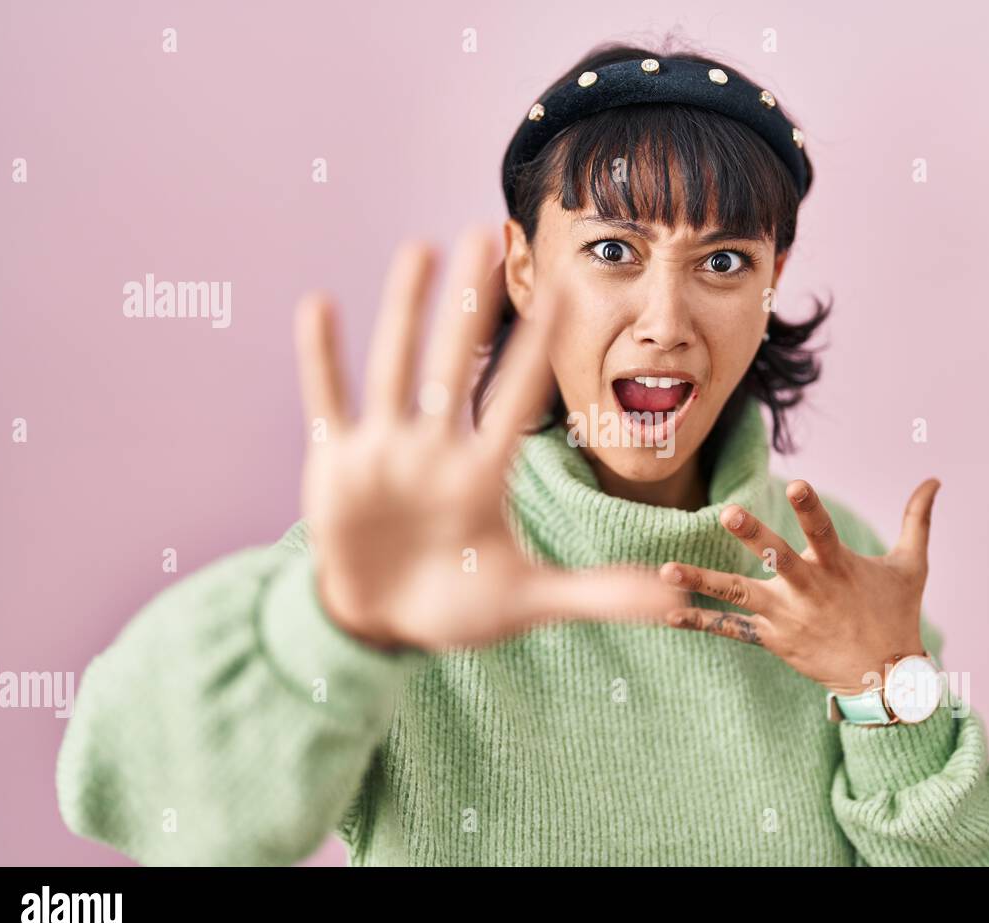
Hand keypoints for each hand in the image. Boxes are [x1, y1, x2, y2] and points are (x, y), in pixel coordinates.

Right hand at [293, 227, 687, 651]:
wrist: (383, 622)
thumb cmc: (457, 607)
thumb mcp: (526, 600)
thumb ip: (595, 593)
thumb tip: (670, 598)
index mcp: (484, 476)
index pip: (516, 402)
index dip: (535, 351)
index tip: (563, 292)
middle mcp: (437, 449)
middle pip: (456, 364)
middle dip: (470, 305)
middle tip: (486, 234)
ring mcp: (386, 451)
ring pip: (396, 366)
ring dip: (404, 311)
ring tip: (419, 248)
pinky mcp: (336, 463)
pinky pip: (327, 401)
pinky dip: (321, 358)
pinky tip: (318, 304)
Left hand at [658, 478, 940, 694]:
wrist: (883, 677)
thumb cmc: (896, 614)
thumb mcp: (912, 566)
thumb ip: (917, 519)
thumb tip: (935, 479)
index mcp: (839, 567)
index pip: (824, 531)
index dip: (810, 507)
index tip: (795, 483)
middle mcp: (810, 591)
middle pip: (778, 560)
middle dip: (754, 537)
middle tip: (728, 512)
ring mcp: (787, 617)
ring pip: (739, 595)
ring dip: (703, 582)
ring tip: (665, 570)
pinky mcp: (772, 639)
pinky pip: (730, 629)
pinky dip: (700, 621)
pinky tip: (667, 613)